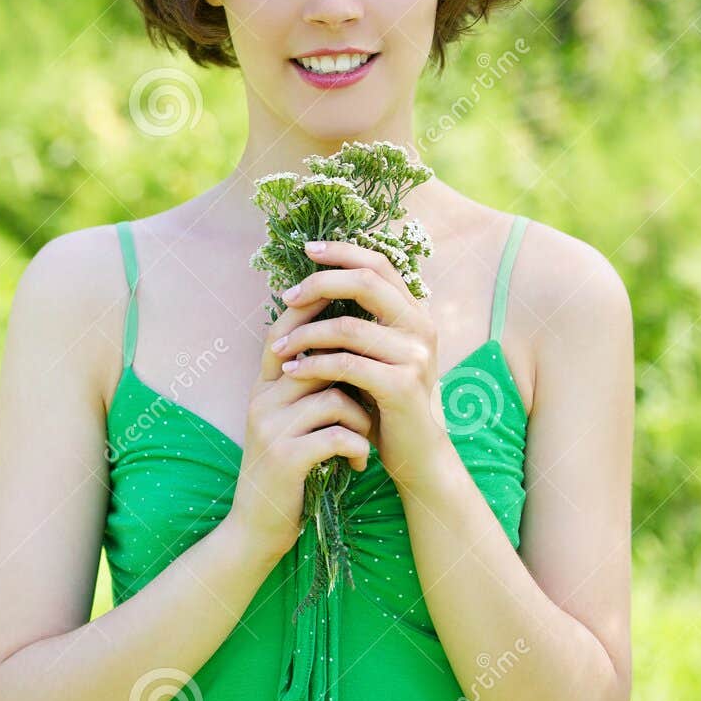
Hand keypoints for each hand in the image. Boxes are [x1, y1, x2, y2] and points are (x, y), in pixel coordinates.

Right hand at [223, 297, 374, 559]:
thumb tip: (342, 354)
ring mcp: (271, 428)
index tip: (342, 298)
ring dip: (361, 421)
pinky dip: (358, 448)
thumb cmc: (284, 473)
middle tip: (375, 399)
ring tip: (364, 442)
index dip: (309, 313)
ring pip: (334, 398)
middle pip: (318, 364)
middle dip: (355, 379)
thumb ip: (303, 392)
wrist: (257, 527)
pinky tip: (359, 464)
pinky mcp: (286, 457)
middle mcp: (261, 401)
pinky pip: (338, 434)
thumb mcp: (286, 426)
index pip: (281, 335)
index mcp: (261, 389)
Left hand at [267, 238, 446, 484]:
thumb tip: (312, 287)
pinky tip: (292, 371)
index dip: (343, 252)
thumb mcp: (376, 355)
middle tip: (287, 297)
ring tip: (280, 347)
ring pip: (349, 327)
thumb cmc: (386, 401)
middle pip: (366, 282)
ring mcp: (415, 355)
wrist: (416, 451)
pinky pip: (347, 364)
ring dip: (306, 334)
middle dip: (320, 284)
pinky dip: (314, 365)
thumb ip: (359, 323)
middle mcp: (420, 327)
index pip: (379, 265)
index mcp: (413, 313)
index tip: (308, 249)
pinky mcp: (401, 385)